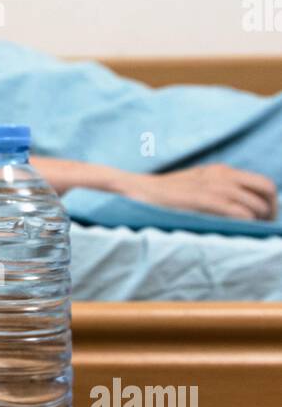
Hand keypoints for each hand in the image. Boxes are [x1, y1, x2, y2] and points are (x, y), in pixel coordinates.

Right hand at [118, 164, 278, 221]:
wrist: (138, 191)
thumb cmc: (166, 197)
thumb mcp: (197, 186)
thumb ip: (219, 192)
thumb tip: (242, 211)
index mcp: (222, 171)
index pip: (263, 184)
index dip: (269, 204)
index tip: (262, 221)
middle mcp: (223, 175)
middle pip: (268, 190)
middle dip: (270, 211)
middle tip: (262, 228)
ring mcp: (215, 186)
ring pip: (257, 205)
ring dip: (258, 222)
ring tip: (248, 235)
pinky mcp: (205, 200)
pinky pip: (240, 213)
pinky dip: (245, 225)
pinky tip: (235, 232)